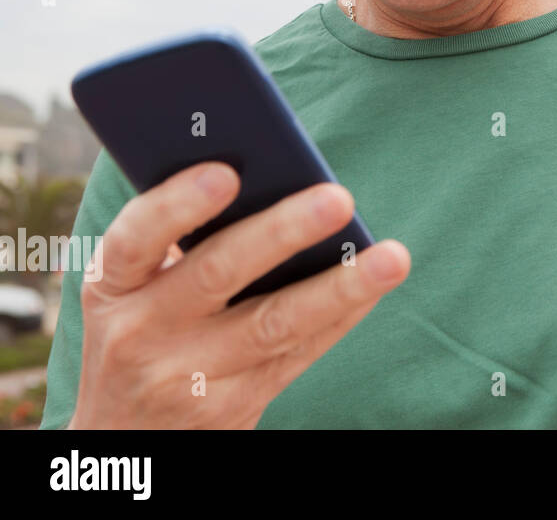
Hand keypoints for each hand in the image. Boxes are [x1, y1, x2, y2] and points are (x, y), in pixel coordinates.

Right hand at [67, 161, 409, 428]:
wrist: (128, 438)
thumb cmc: (145, 327)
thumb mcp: (133, 289)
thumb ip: (180, 238)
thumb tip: (269, 171)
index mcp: (112, 285)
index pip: (135, 239)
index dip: (177, 206)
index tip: (227, 173)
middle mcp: (140, 332)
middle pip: (217, 274)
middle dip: (281, 233)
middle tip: (337, 198)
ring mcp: (187, 376)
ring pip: (274, 324)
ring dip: (340, 287)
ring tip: (392, 257)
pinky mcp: (234, 406)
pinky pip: (299, 353)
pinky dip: (343, 316)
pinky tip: (375, 285)